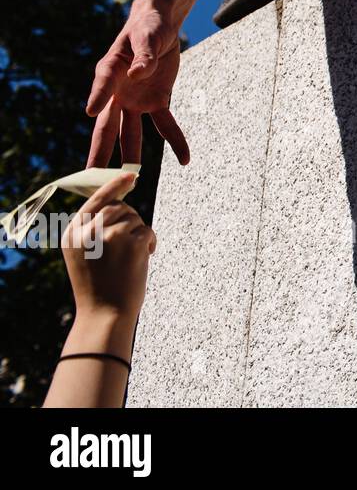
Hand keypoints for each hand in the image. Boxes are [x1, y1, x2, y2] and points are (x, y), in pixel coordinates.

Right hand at [61, 173, 156, 321]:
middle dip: (130, 219)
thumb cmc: (98, 286)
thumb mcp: (84, 255)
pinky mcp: (131, 244)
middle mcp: (88, 232)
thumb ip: (93, 229)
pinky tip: (143, 259)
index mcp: (72, 233)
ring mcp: (109, 236)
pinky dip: (150, 243)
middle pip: (119, 207)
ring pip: (134, 218)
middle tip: (130, 241)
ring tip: (132, 255)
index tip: (130, 175)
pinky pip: (147, 231)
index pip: (95, 200)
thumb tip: (120, 201)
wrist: (105, 314)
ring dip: (139, 234)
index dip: (114, 185)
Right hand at [85, 4, 188, 166]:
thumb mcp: (146, 36)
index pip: (102, 86)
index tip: (90, 111)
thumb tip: (138, 72)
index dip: (97, 97)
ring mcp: (135, 101)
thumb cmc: (146, 28)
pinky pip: (165, 125)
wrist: (160, 27)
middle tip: (92, 174)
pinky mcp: (157, 102)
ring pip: (131, 133)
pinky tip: (185, 159)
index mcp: (109, 71)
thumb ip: (144, 55)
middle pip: (107, 125)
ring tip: (129, 182)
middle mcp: (117, 92)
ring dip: (131, 156)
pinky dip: (176, 141)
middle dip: (100, 150)